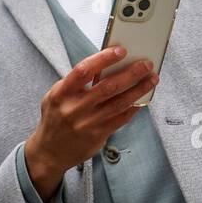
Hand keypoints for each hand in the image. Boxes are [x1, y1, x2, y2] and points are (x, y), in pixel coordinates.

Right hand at [23, 47, 156, 200]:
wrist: (50, 152)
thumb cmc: (55, 117)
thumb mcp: (56, 96)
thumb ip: (76, 82)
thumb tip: (105, 66)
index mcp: (61, 93)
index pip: (83, 70)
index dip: (103, 58)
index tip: (120, 50)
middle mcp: (74, 108)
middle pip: (107, 87)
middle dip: (130, 73)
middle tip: (146, 64)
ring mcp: (87, 123)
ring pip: (119, 103)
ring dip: (138, 90)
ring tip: (151, 79)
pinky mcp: (98, 136)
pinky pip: (121, 119)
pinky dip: (133, 108)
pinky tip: (142, 100)